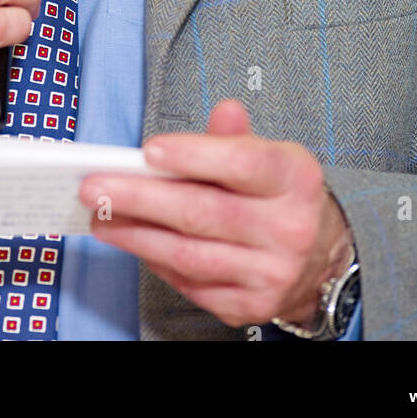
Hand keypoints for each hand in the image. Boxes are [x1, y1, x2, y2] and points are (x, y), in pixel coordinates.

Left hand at [78, 98, 354, 330]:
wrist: (320, 256)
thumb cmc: (279, 195)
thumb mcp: (269, 155)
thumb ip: (235, 137)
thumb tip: (223, 112)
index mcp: (295, 177)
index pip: (241, 164)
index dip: (193, 155)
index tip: (147, 151)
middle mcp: (289, 228)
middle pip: (203, 212)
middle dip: (140, 199)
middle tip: (96, 187)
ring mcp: (271, 273)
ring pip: (189, 255)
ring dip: (136, 235)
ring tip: (102, 218)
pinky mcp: (250, 306)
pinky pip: (192, 284)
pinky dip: (157, 263)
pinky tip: (135, 242)